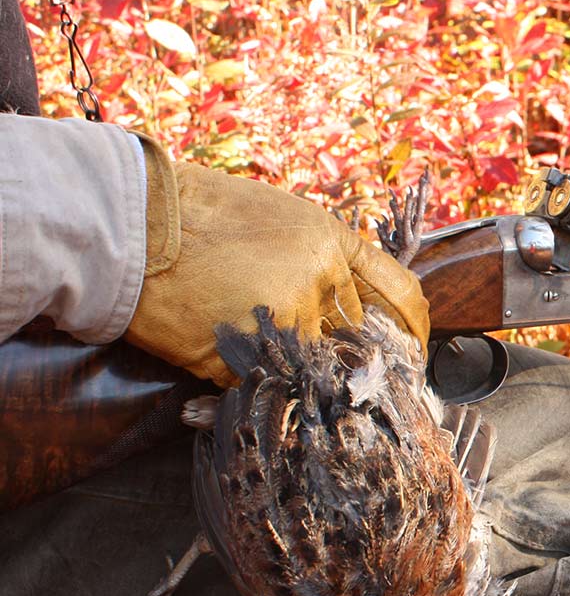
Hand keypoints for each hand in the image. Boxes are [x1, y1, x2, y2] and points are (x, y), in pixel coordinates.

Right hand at [124, 135, 429, 385]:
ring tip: (238, 326)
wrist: (128, 223)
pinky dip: (249, 373)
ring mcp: (282, 324)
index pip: (400, 292)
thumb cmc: (200, 214)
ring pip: (309, 364)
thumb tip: (354, 310)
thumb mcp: (282, 219)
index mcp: (331, 245)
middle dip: (336, 346)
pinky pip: (266, 381)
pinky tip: (219, 339)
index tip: (415, 348)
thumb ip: (324, 262)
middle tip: (302, 338)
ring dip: (287, 360)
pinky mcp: (244, 358)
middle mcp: (317, 284)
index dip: (414, 326)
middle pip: (351, 338)